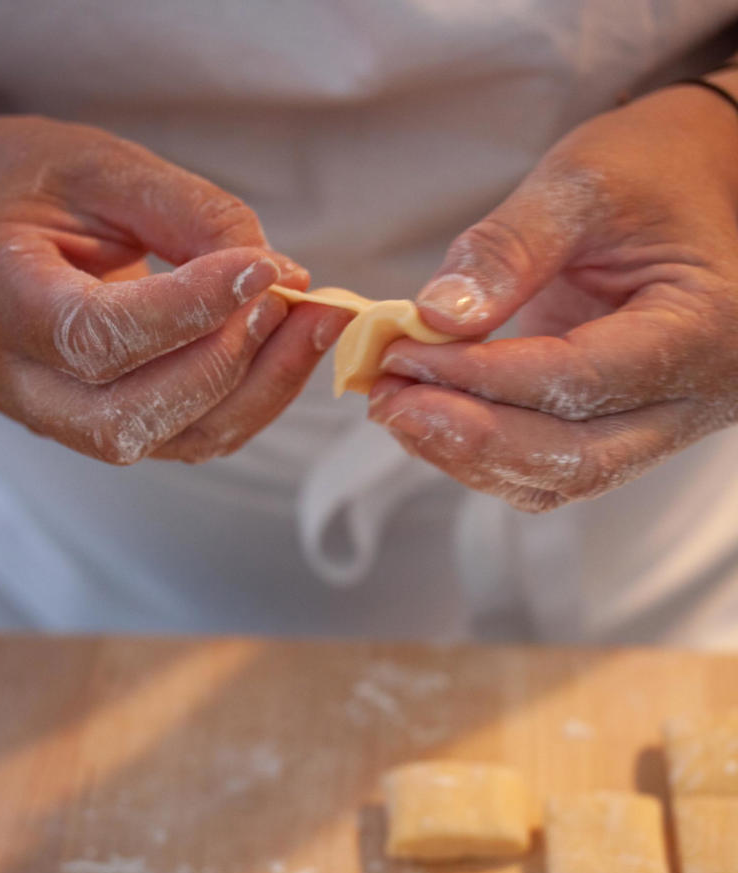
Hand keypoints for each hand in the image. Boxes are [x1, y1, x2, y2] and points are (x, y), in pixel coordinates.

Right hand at [0, 116, 348, 463]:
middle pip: (131, 417)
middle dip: (230, 362)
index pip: (94, 337)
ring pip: (170, 441)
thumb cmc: (19, 185)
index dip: (186, 311)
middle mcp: (23, 380)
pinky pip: (188, 435)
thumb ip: (182, 210)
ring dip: (258, 389)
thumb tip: (275, 270)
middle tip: (292, 300)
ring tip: (312, 323)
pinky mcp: (105, 423)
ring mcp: (61, 416)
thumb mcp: (91, 166)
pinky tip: (286, 345)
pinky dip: (250, 398)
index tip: (260, 269)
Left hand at [369, 83, 737, 510]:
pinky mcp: (622, 433)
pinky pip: (549, 466)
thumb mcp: (584, 182)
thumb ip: (510, 248)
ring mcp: (662, 427)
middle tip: (390, 400)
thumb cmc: (654, 173)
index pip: (581, 380)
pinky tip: (430, 415)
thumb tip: (436, 317)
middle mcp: (694, 398)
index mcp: (705, 330)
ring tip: (396, 406)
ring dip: (468, 453)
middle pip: (575, 460)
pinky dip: (483, 450)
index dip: (483, 377)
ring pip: (558, 477)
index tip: (406, 354)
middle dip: (471, 438)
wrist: (694, 189)